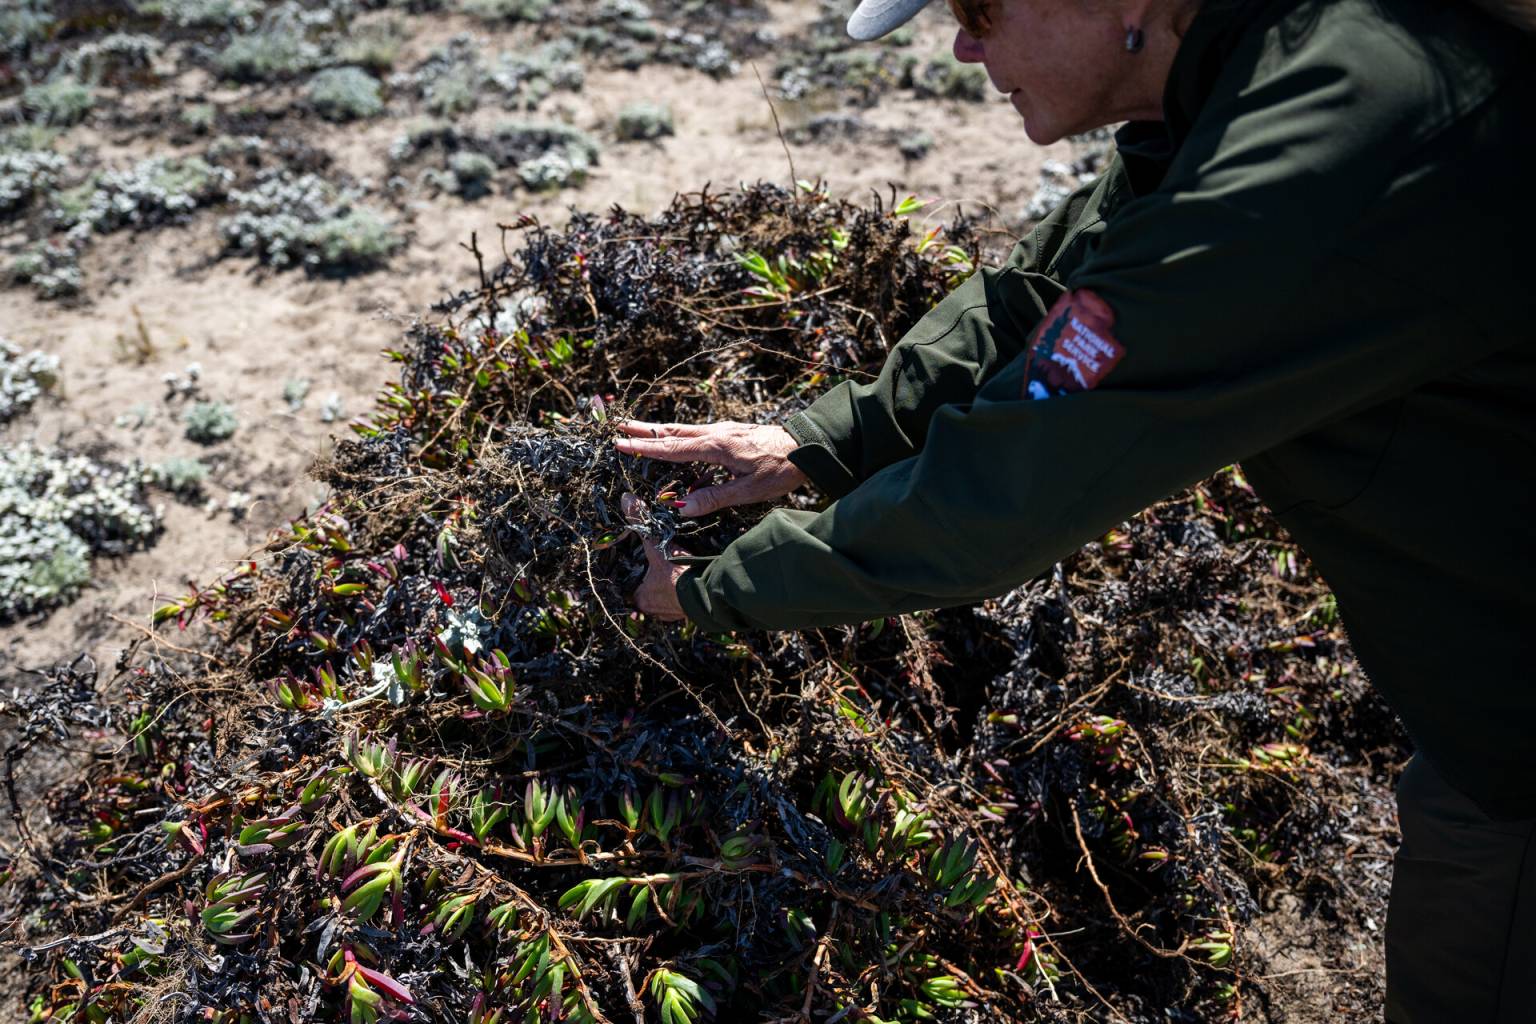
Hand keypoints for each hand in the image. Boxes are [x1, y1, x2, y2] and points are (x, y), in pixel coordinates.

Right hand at [613, 419, 807, 515]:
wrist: (809, 446)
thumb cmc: (781, 469)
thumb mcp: (748, 490)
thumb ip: (713, 498)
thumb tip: (681, 507)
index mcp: (716, 446)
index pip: (672, 448)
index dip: (644, 449)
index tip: (619, 444)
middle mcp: (716, 433)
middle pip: (671, 431)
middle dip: (642, 430)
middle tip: (615, 425)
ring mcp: (723, 430)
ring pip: (683, 429)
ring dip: (657, 430)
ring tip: (635, 429)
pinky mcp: (731, 433)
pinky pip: (696, 433)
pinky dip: (677, 435)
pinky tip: (675, 443)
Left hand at [620, 493, 687, 620]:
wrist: (709, 593)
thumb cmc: (679, 574)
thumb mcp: (657, 545)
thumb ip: (642, 524)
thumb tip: (626, 499)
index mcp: (642, 599)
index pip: (630, 589)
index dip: (633, 577)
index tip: (638, 567)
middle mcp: (655, 611)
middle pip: (648, 596)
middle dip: (652, 584)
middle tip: (657, 569)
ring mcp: (673, 614)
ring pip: (666, 601)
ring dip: (669, 590)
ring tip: (672, 574)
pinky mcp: (690, 614)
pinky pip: (682, 604)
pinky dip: (683, 594)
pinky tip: (688, 582)